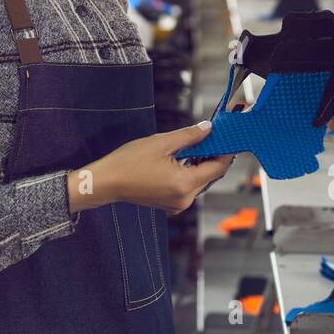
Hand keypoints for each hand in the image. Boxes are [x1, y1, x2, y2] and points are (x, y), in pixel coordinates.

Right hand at [68, 121, 234, 215]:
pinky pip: (188, 187)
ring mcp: (177, 204)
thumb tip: (208, 129)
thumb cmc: (129, 162)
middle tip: (208, 137)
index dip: (225, 152)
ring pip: (199, 182)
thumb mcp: (161, 142)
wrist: (106, 181)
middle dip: (211, 156)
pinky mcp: (170, 204)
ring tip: (192, 147)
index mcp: (185, 184)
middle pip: (210, 176)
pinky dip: (189, 173)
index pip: (217, 168)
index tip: (227, 138)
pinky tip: (181, 160)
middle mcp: (185, 198)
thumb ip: (189, 136)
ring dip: (199, 165)